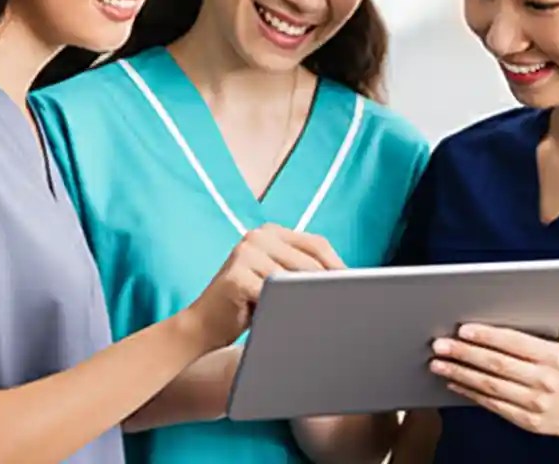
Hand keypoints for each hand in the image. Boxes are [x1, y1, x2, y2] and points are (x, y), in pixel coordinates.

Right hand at [185, 224, 343, 349]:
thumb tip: (346, 280)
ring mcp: (245, 253)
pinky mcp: (236, 276)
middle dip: (329, 286)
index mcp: (270, 232)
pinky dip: (288, 310)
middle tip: (349, 305)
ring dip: (312, 299)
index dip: (339, 266)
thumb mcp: (276, 282)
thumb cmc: (246, 306)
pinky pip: (273, 294)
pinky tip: (298, 323)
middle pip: (308, 261)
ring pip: (294, 279)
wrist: (201, 326)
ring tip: (328, 317)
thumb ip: (301, 273)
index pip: (316, 244)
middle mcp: (256, 236)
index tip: (357, 287)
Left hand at [428, 306, 558, 438]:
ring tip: (438, 362)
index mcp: (556, 357)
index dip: (488, 336)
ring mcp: (536, 403)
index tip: (463, 329)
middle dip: (465, 353)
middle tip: (439, 344)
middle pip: (497, 364)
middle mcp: (546, 381)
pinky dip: (470, 393)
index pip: (515, 342)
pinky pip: (493, 405)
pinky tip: (453, 381)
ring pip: (490, 386)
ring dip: (460, 373)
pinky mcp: (527, 421)